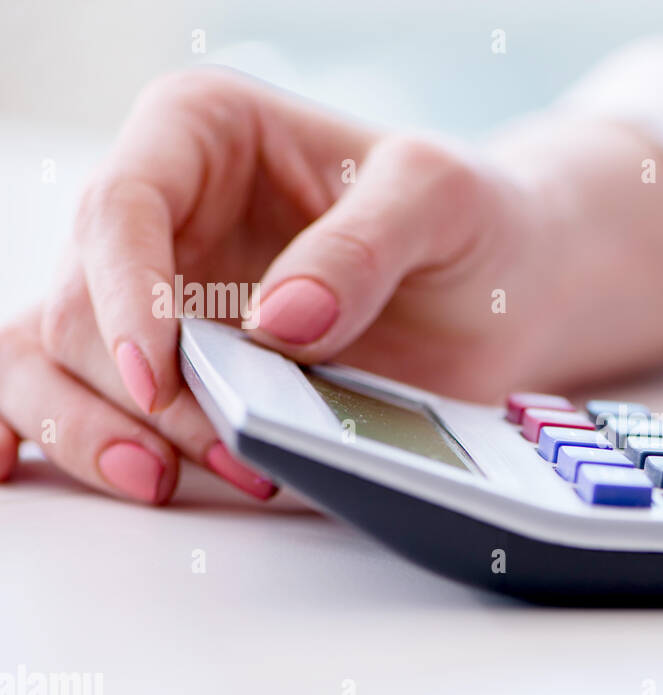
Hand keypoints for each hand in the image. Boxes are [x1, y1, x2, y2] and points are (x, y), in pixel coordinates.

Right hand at [6, 69, 662, 502]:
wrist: (501, 288)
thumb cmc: (469, 222)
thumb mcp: (440, 201)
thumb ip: (363, 246)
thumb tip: (278, 322)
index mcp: (201, 132)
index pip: (123, 206)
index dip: (128, 296)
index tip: (161, 371)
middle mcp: (157, 210)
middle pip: (79, 303)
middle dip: (137, 391)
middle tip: (225, 449)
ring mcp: (152, 295)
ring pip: (49, 360)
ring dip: (93, 432)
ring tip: (164, 481)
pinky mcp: (168, 368)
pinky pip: (66, 396)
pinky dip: (43, 438)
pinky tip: (18, 469)